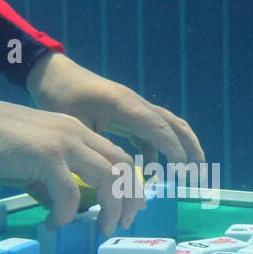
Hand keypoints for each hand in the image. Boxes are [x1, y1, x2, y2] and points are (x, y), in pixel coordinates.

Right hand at [0, 96, 142, 234]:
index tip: (131, 207)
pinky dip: (66, 213)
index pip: (117, 156)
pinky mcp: (46, 156)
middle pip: (122, 165)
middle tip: (124, 223)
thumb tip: (60, 210)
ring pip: (108, 177)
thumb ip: (51, 183)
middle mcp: (77, 134)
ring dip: (111, 207)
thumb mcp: (32, 164)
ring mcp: (64, 143)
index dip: (130, 184)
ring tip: (103, 228)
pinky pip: (69, 192)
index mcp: (77, 132)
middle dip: (130, 198)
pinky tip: (54, 223)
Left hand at [26, 53, 205, 166]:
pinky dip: (158, 149)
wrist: (53, 75)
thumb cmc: (59, 97)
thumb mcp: (74, 124)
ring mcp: (133, 106)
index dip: (172, 149)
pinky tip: (153, 170)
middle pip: (172, 123)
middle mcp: (135, 103)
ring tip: (190, 170)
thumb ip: (96, 148)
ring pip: (167, 124)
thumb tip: (114, 179)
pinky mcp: (127, 112)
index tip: (183, 169)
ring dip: (181, 146)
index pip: (157, 127)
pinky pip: (151, 130)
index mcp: (124, 105)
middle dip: (189, 147)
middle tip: (199, 172)